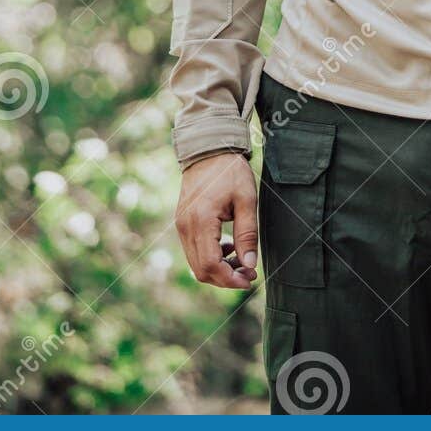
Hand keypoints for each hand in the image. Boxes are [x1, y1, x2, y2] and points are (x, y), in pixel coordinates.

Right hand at [175, 152, 258, 289]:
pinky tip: (228, 247)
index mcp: (201, 220)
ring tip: (242, 260)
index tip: (249, 279)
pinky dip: (210, 257)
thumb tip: (249, 264)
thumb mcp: (246, 199)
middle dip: (226, 278)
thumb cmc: (230, 171)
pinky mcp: (182, 223)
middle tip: (249, 274)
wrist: (209, 150)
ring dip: (219, 269)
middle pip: (201, 270)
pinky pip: (193, 251)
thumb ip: (247, 233)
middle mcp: (185, 227)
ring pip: (196, 263)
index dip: (230, 279)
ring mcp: (181, 226)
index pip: (210, 265)